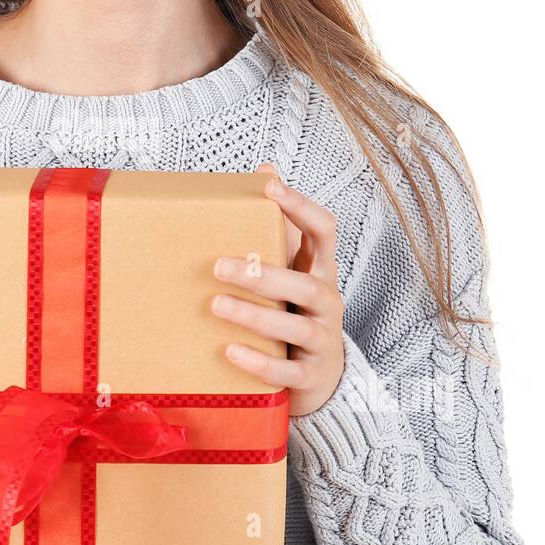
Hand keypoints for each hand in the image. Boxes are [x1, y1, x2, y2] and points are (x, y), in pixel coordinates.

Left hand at [210, 163, 345, 416]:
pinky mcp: (310, 375)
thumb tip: (265, 166)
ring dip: (254, 315)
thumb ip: (279, 228)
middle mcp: (328, 302)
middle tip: (218, 265)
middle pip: (304, 284)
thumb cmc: (295, 311)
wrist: (319, 377)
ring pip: (294, 326)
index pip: (324, 231)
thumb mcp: (291, 269)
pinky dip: (259, 362)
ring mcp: (323, 340)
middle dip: (262, 274)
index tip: (270, 187)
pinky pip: (287, 371)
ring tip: (217, 305)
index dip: (301, 206)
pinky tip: (230, 350)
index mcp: (321, 271)